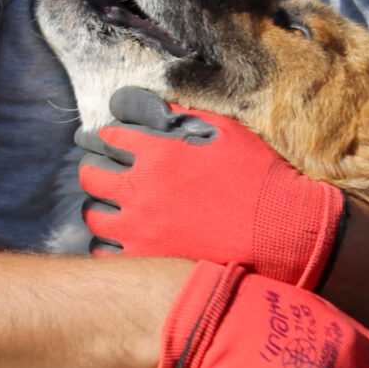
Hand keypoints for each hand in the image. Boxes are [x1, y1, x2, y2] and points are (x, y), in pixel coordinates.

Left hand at [78, 86, 345, 291]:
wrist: (277, 229)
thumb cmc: (256, 175)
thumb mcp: (224, 131)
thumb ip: (185, 117)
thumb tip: (160, 109)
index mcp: (157, 152)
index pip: (109, 137)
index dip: (109, 136)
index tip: (112, 140)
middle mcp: (141, 188)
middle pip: (91, 174)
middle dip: (95, 168)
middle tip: (103, 171)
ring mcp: (140, 227)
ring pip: (93, 214)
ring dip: (100, 206)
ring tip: (112, 207)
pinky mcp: (147, 258)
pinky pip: (105, 252)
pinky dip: (108, 244)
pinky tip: (122, 239)